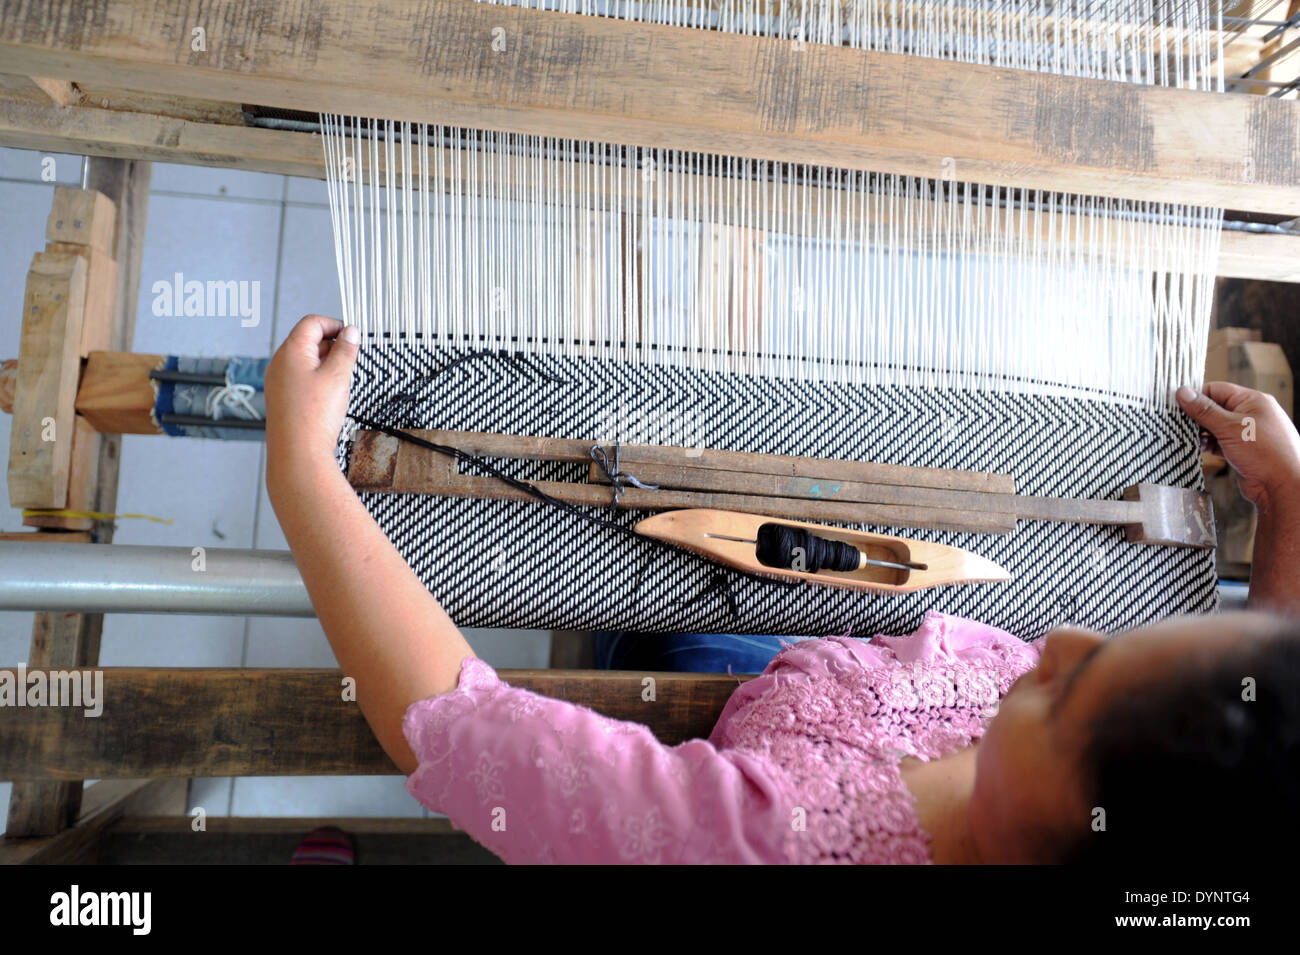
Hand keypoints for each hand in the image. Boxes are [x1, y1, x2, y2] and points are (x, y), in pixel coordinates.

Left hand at [265, 315, 358, 482]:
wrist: (298, 454)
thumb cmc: (314, 417)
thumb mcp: (338, 377)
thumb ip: (346, 350)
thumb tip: (350, 332)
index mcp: (291, 352)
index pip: (312, 323)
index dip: (334, 324)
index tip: (352, 336)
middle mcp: (279, 364)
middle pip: (307, 340)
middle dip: (332, 345)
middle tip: (352, 359)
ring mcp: (278, 382)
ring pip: (304, 361)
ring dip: (326, 363)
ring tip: (342, 381)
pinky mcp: (281, 399)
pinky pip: (300, 379)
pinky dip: (317, 379)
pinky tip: (329, 397)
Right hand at [1177, 382, 1299, 506]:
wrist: (1282, 485)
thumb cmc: (1265, 452)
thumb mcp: (1230, 427)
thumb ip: (1205, 410)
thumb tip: (1183, 393)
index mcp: (1252, 400)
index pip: (1216, 389)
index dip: (1197, 397)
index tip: (1178, 406)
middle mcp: (1250, 414)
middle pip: (1214, 408)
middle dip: (1197, 417)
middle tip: (1179, 424)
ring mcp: (1246, 433)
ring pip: (1215, 427)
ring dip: (1200, 433)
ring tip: (1187, 439)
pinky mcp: (1240, 450)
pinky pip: (1218, 442)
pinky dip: (1207, 445)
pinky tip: (1197, 449)